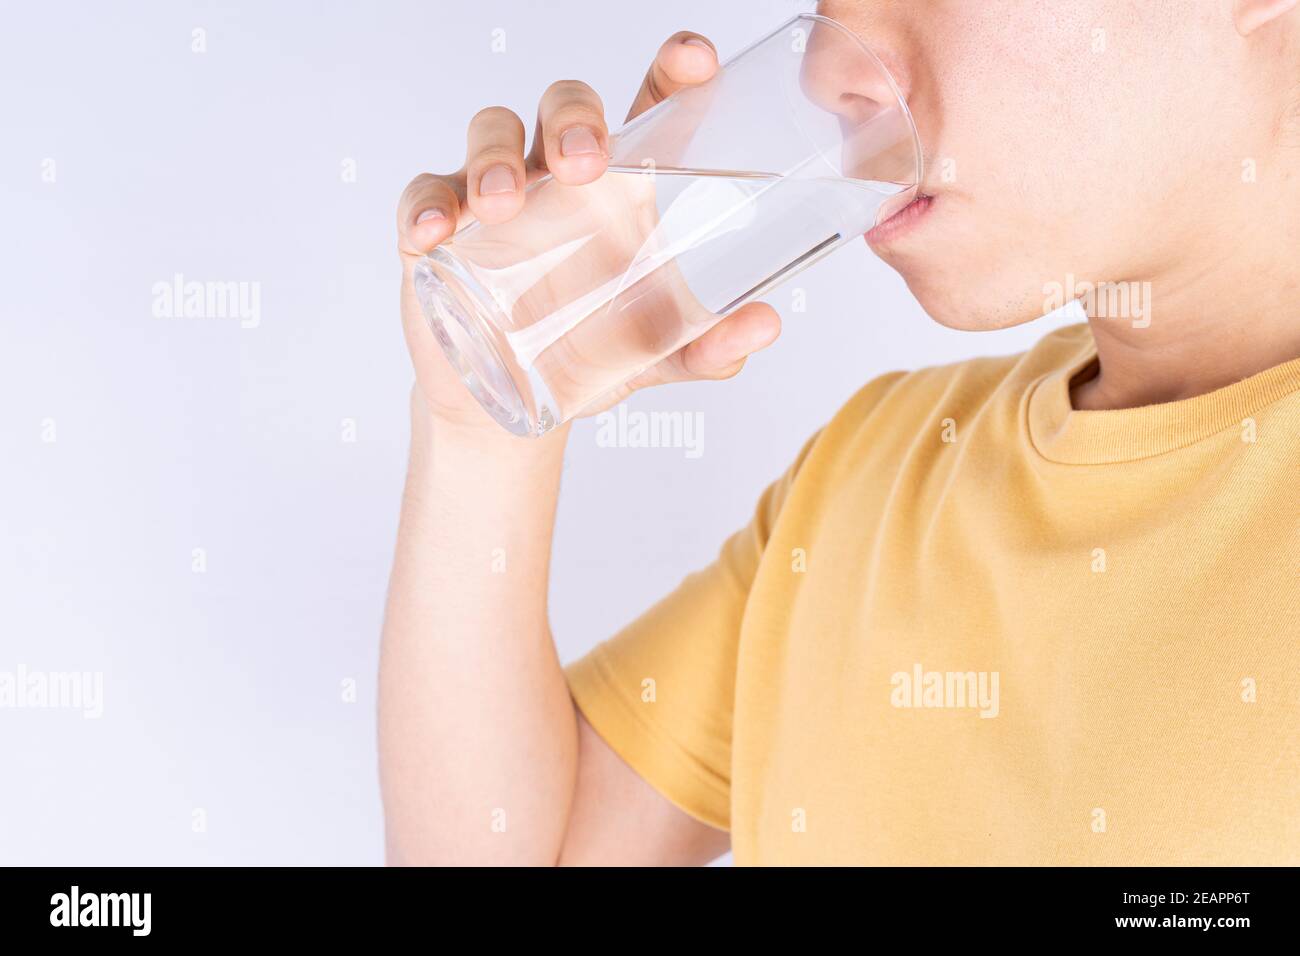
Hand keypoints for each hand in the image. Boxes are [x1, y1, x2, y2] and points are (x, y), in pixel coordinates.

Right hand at [396, 33, 781, 434]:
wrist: (512, 409)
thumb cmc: (590, 359)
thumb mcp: (658, 357)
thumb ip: (711, 347)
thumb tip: (764, 324)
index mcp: (622, 191)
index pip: (647, 109)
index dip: (671, 72)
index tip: (695, 61)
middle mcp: (559, 178)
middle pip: (566, 104)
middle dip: (574, 116)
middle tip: (585, 161)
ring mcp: (494, 196)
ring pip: (494, 130)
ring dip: (495, 156)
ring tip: (502, 207)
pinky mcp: (439, 226)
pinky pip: (427, 189)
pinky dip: (427, 203)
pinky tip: (435, 234)